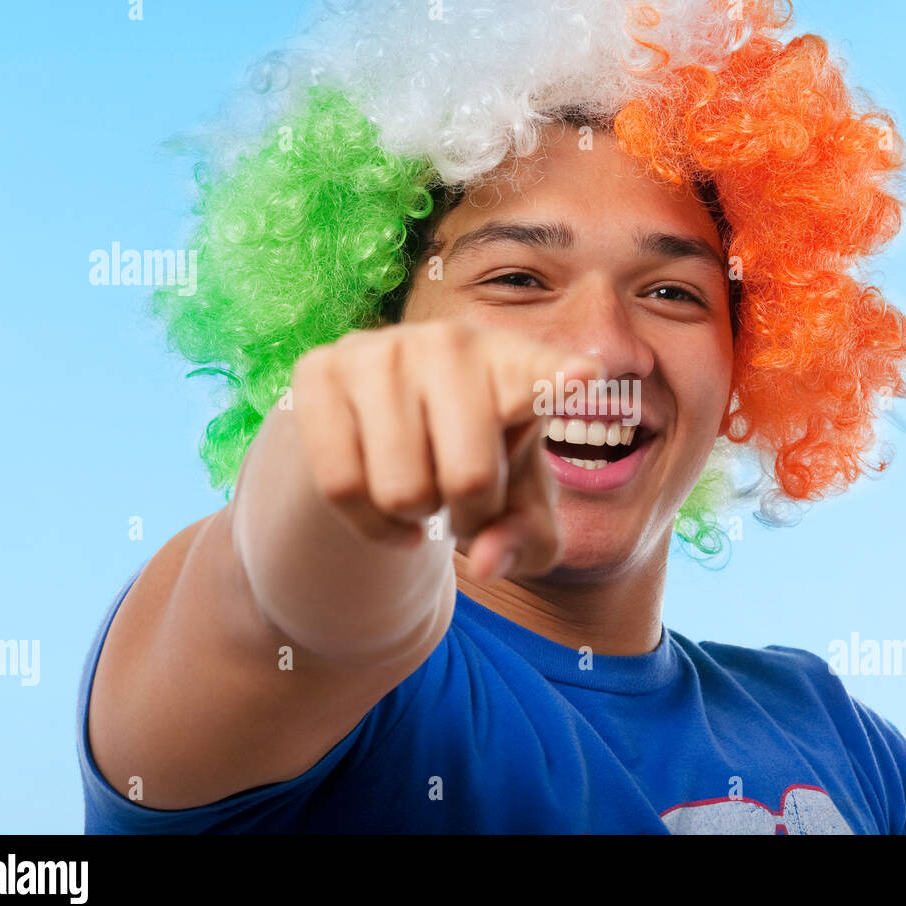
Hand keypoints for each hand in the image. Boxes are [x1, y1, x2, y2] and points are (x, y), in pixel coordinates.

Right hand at [289, 321, 601, 580]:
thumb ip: (525, 541)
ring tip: (425, 488)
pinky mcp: (318, 368)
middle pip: (470, 479)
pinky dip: (368, 523)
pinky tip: (384, 508)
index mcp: (519, 362)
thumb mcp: (520, 510)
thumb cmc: (478, 466)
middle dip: (471, 517)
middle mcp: (452, 341)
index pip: (542, 375)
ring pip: (401, 490)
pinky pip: (341, 485)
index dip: (559, 378)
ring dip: (417, 517)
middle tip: (467, 501)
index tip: (587, 376)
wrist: (386, 432)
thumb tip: (486, 563)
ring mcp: (381, 348)